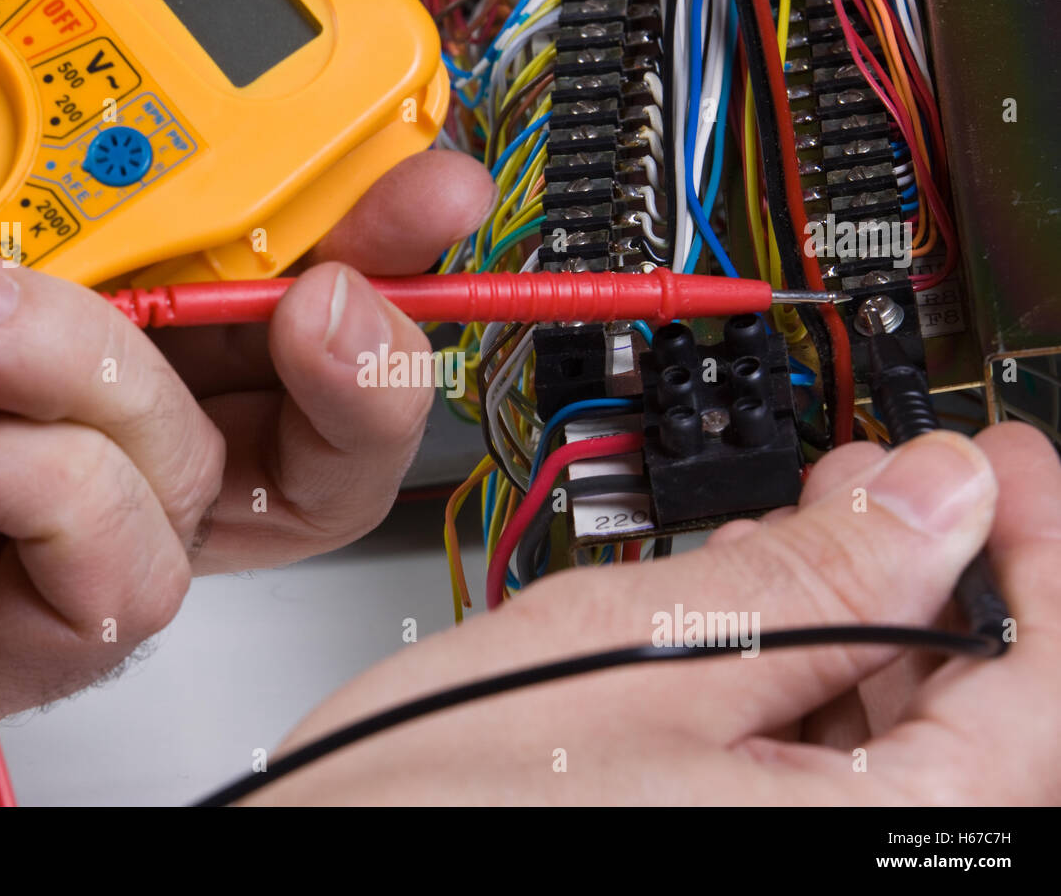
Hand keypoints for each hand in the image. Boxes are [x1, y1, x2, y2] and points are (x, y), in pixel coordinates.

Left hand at [0, 150, 495, 760]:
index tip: (406, 176)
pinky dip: (62, 497)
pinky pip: (134, 579)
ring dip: (117, 386)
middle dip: (356, 343)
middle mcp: (99, 414)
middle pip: (305, 400)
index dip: (357, 219)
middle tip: (332, 299)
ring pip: (218, 477)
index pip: (259, 261)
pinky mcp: (33, 633)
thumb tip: (73, 133)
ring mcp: (71, 526)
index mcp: (86, 298)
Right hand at [251, 425, 1060, 803]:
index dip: (1045, 553)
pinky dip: (811, 677)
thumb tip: (930, 498)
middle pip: (983, 722)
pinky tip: (762, 613)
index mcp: (858, 844)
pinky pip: (820, 768)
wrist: (327, 858)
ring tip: (816, 525)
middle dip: (951, 577)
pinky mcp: (731, 844)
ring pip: (899, 742)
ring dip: (877, 621)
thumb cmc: (437, 801)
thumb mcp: (628, 654)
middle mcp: (844, 869)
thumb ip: (809, 583)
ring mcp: (787, 862)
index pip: (1045, 692)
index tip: (1000, 459)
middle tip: (904, 478)